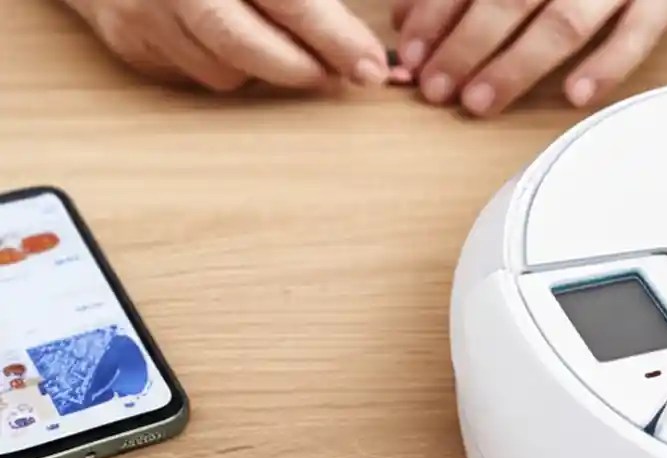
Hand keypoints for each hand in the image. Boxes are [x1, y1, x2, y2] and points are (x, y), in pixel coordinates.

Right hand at [63, 0, 389, 91]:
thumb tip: (357, 43)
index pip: (289, 1)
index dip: (335, 38)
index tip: (372, 67)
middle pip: (248, 46)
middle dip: (304, 70)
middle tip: (339, 76)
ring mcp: (143, 13)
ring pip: (224, 71)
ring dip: (263, 69)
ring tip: (281, 46)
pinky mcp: (128, 43)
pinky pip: (194, 75)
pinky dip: (224, 66)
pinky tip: (230, 42)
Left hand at [391, 0, 666, 115]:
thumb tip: (407, 14)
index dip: (436, 12)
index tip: (412, 53)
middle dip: (466, 45)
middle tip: (436, 88)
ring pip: (564, 20)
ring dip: (517, 64)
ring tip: (480, 100)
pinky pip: (639, 31)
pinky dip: (609, 64)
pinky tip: (575, 95)